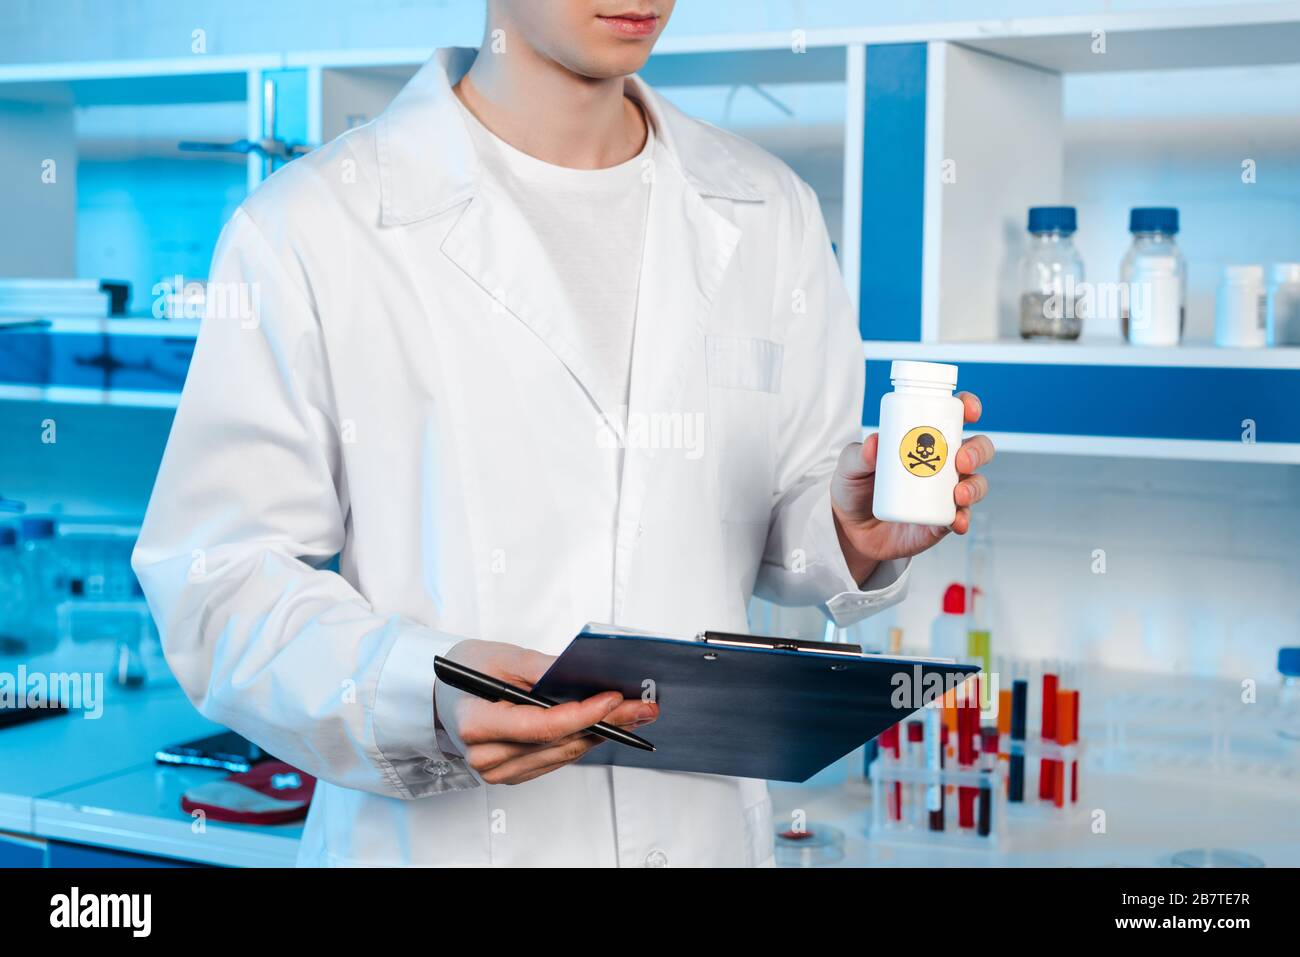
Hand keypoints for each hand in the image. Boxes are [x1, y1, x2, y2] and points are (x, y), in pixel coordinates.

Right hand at [434, 639, 658, 784]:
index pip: (541, 726)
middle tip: (643, 707)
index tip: (613, 698)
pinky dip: (582, 741)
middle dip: (607, 723)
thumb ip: (544, 668)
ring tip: (635, 715)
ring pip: (563, 754)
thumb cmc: (467, 669)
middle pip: (559, 743)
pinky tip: (607, 726)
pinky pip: (557, 759)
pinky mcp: (513, 775)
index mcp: (476, 724)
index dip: (583, 714)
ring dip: (602, 735)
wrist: (443, 690)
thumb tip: (587, 676)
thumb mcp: (503, 655)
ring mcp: (499, 771)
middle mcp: (486, 756)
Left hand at [830, 392, 993, 580]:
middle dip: (977, 451)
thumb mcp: (850, 466)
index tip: (970, 411)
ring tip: (959, 494)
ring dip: (975, 486)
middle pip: (976, 449)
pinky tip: (956, 521)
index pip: (953, 417)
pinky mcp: (942, 520)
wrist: (850, 530)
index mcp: (923, 439)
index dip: (968, 408)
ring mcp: (945, 492)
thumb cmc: (854, 488)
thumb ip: (859, 455)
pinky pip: (961, 517)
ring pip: (976, 483)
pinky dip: (963, 519)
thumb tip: (873, 442)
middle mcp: (942, 463)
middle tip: (962, 460)